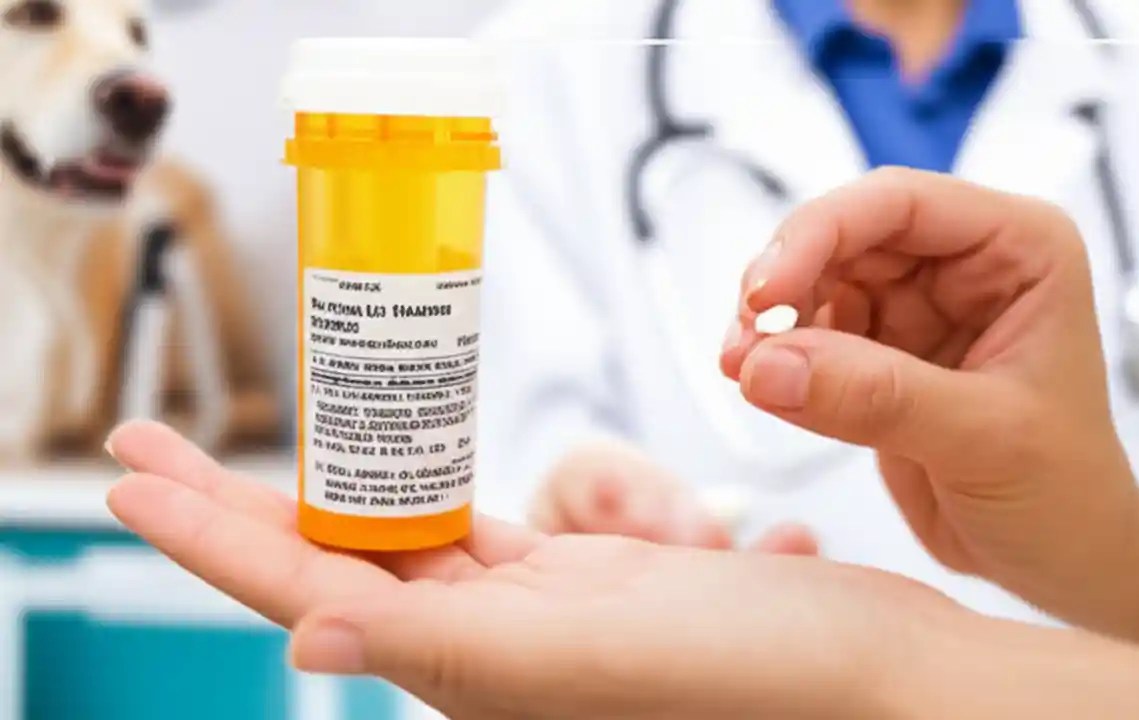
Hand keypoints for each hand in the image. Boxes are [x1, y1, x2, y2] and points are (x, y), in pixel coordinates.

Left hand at [104, 421, 948, 718]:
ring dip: (344, 488)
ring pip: (409, 534)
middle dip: (238, 501)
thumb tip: (307, 637)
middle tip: (148, 445)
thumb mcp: (600, 661)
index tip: (127, 480)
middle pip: (334, 555)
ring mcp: (544, 612)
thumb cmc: (772, 683)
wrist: (885, 676)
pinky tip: (419, 477)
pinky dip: (451, 492)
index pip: (308, 588)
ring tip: (275, 448)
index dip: (211, 537)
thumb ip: (455, 650)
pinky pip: (500, 524)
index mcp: (475, 674)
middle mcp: (493, 649)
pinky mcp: (595, 581)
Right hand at [722, 169, 1138, 662]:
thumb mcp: (982, 440)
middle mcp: (965, 264)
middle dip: (785, 282)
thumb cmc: (1065, 495)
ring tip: (743, 368)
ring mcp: (917, 309)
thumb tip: (768, 366)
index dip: (820, 233)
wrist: (1060, 561)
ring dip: (771, 321)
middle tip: (743, 342)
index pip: (901, 204)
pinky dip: (777, 357)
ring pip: (817, 281)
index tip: (764, 292)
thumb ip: (876, 397)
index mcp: (1020, 249)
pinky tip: (762, 384)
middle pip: (845, 234)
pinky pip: (808, 334)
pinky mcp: (879, 355)